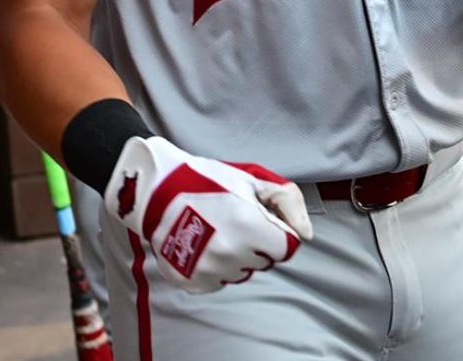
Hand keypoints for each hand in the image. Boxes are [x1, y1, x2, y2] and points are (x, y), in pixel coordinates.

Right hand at [104, 136, 311, 293]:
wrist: (156, 191)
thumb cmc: (208, 180)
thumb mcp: (253, 180)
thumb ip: (289, 204)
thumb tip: (306, 235)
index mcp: (250, 228)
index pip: (286, 247)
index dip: (276, 231)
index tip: (259, 218)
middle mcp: (232, 255)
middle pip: (264, 261)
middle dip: (257, 243)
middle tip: (235, 220)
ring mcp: (211, 271)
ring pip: (242, 272)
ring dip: (237, 256)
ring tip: (216, 230)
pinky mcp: (194, 282)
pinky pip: (220, 280)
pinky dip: (216, 266)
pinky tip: (203, 244)